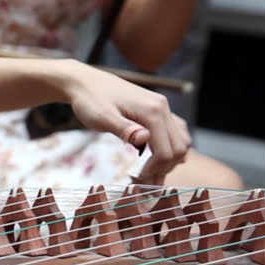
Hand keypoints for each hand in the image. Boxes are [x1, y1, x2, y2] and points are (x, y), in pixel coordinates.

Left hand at [61, 60, 190, 183]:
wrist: (85, 82)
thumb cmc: (90, 101)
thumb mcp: (102, 118)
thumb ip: (124, 129)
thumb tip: (145, 139)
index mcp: (153, 111)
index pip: (167, 150)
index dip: (156, 169)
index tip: (139, 179)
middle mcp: (163, 108)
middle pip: (179, 147)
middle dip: (165, 168)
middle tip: (145, 182)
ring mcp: (162, 107)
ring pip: (180, 140)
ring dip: (169, 159)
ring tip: (149, 174)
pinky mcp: (157, 109)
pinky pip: (173, 131)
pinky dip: (168, 147)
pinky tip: (155, 158)